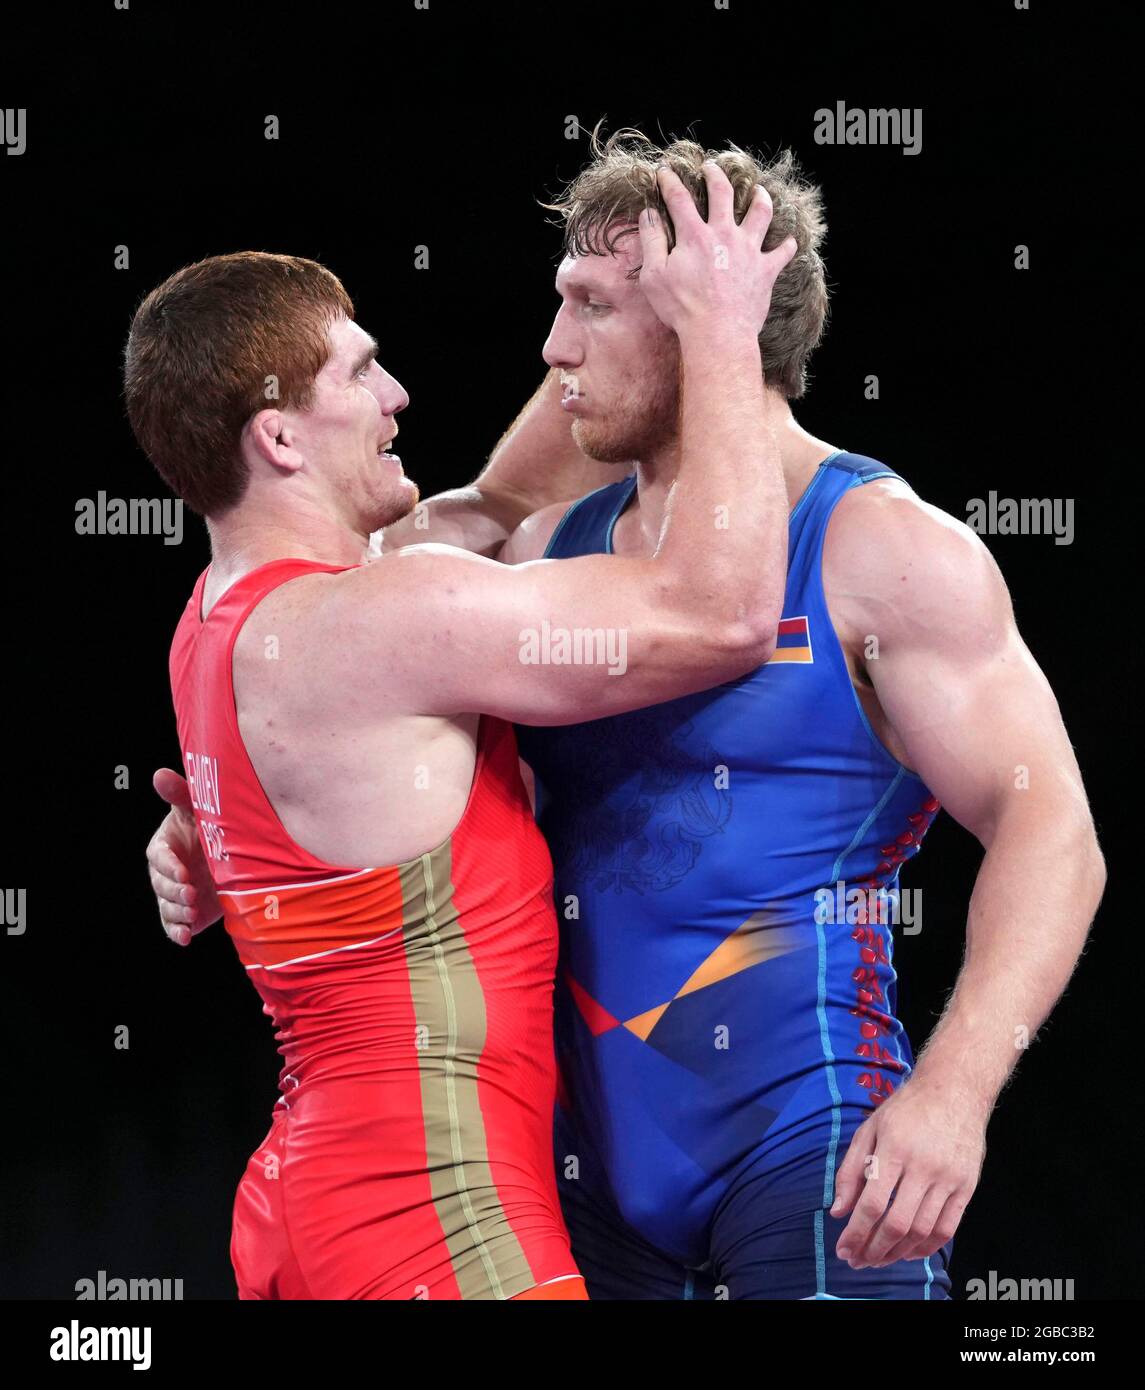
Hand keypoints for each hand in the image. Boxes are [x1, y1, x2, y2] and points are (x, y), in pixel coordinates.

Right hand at [146, 768, 221, 944]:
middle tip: (192, 895)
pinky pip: (175, 925)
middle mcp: (167, 872)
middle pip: (161, 885)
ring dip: (177, 912)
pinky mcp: (187, 912)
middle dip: (174, 892)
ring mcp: (177, 894)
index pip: (160, 857)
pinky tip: (185, 937)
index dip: (170, 867)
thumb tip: (159, 774)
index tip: (183, 872)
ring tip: (192, 913)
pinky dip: (178, 932)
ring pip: (167, 907)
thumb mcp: (198, 808)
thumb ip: (180, 794)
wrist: (235, 852)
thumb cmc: (212, 824)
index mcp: (165, 846)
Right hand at [637, 162, 796, 341]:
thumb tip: (648, 214)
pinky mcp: (766, 270)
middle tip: (711, 168)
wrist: (718, 334)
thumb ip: (651, 241)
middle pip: (723, 193)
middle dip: (716, 175)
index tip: (665, 172)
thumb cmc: (682, 308)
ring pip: (760, 212)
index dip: (670, 181)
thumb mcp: (654, 276)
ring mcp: (748, 250)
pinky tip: (789, 242)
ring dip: (760, 198)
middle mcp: (724, 234)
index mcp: (694, 235)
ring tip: (759, 191)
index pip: (679, 198)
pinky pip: (783, 253)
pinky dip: (787, 246)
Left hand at [830, 1079, 986, 1267]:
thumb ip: (850, 1170)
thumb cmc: (906, 1108)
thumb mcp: (869, 1128)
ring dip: (897, 1253)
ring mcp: (948, 1178)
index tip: (843, 1250)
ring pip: (922, 1231)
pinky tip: (908, 1252)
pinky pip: (947, 1229)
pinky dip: (927, 1247)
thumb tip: (838, 1210)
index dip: (856, 1233)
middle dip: (873, 1249)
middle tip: (858, 1261)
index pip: (872, 1203)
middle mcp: (923, 1166)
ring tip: (879, 1259)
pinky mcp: (967, 1186)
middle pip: (897, 1223)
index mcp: (894, 1149)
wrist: (955, 1090)